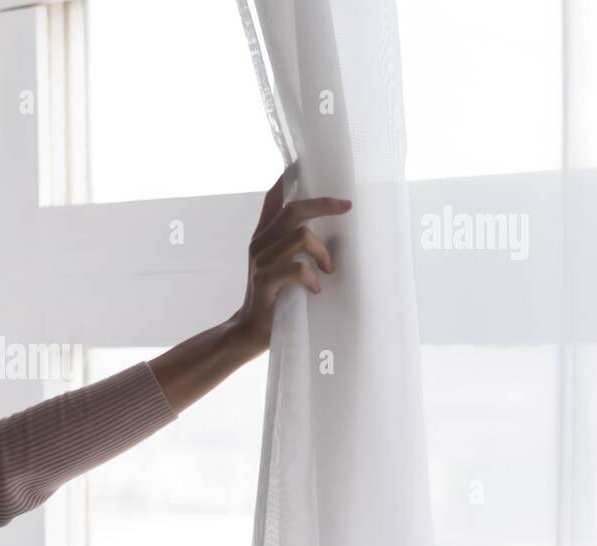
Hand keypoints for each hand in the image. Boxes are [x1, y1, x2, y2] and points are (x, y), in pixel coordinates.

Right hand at [229, 172, 351, 347]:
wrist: (249, 331)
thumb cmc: (275, 298)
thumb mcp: (281, 265)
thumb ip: (294, 245)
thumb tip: (329, 226)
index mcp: (263, 236)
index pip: (274, 196)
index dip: (289, 176)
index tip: (308, 163)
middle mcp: (259, 244)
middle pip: (293, 208)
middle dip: (324, 204)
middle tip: (347, 207)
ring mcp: (260, 262)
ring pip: (300, 236)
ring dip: (323, 252)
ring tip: (328, 269)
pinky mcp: (265, 282)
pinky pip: (297, 268)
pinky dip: (312, 277)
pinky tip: (316, 288)